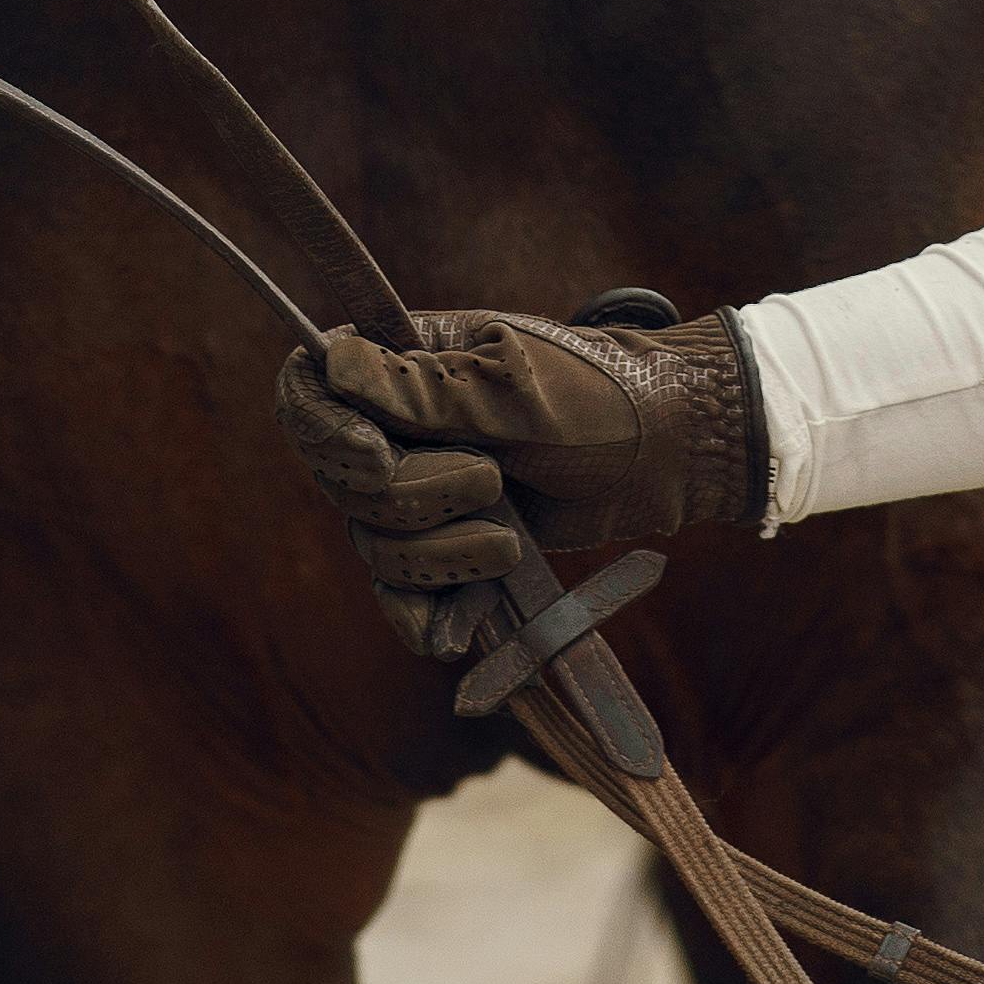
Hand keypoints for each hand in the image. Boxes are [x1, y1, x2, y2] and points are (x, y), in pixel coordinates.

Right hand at [271, 306, 767, 659]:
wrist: (672, 455)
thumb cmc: (603, 399)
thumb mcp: (516, 388)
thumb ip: (423, 387)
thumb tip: (327, 359)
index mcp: (406, 361)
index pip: (310, 390)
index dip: (326, 432)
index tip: (377, 457)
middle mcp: (400, 426)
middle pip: (343, 484)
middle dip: (413, 499)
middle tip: (493, 481)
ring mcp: (424, 489)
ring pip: (374, 546)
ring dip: (438, 556)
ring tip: (511, 541)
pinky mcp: (453, 547)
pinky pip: (403, 597)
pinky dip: (427, 615)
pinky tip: (462, 623)